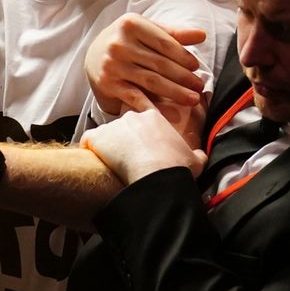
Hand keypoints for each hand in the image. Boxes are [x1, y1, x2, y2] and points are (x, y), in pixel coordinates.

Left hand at [84, 106, 204, 184]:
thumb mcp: (195, 160)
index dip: (141, 134)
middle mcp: (132, 116)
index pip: (142, 120)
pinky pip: (88, 139)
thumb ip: (196, 154)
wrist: (158, 174)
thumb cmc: (177, 167)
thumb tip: (201, 156)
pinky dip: (89, 148)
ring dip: (107, 145)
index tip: (141, 146)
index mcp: (154, 117)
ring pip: (106, 133)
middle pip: (123, 125)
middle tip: (127, 157)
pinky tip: (93, 159)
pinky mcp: (98, 137)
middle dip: (123, 139)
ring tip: (110, 162)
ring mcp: (113, 125)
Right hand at [85, 13, 205, 115]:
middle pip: (160, 63)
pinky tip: (167, 114)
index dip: (183, 56)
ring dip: (176, 92)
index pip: (164, 42)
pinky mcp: (108, 84)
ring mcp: (113, 65)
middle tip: (199, 86)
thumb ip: (173, 34)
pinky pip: (135, 97)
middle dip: (183, 77)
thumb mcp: (146, 31)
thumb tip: (202, 35)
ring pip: (152, 81)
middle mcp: (119, 44)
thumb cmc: (127, 41)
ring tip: (193, 99)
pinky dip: (151, 106)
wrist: (93, 56)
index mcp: (131, 24)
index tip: (196, 67)